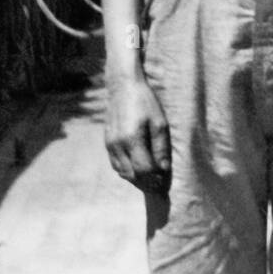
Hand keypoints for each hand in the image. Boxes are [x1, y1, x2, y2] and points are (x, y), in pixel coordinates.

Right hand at [104, 71, 170, 192]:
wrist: (123, 87)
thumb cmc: (145, 103)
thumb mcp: (160, 123)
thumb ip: (161, 148)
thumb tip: (163, 170)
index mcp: (132, 139)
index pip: (144, 170)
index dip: (155, 181)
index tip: (166, 185)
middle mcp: (117, 144)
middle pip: (132, 175)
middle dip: (147, 183)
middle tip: (161, 186)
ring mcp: (110, 145)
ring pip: (123, 173)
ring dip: (137, 179)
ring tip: (151, 179)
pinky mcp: (107, 143)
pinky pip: (116, 165)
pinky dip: (128, 172)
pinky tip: (139, 169)